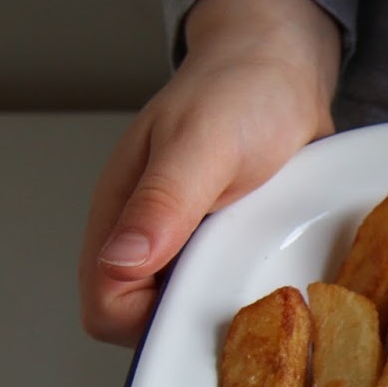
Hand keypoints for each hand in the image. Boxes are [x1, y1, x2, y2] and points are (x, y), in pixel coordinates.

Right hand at [79, 0, 341, 344]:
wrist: (281, 65)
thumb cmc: (239, 91)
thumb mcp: (202, 144)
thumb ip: (162, 202)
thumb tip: (119, 262)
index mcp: (119, 215)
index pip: (106, 308)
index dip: (147, 321)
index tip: (204, 302)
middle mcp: (144, 236)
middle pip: (141, 320)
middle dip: (187, 320)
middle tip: (242, 291)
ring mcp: (181, 242)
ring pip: (182, 308)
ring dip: (217, 305)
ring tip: (259, 274)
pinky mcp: (217, 243)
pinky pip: (217, 288)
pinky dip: (239, 289)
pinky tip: (268, 269)